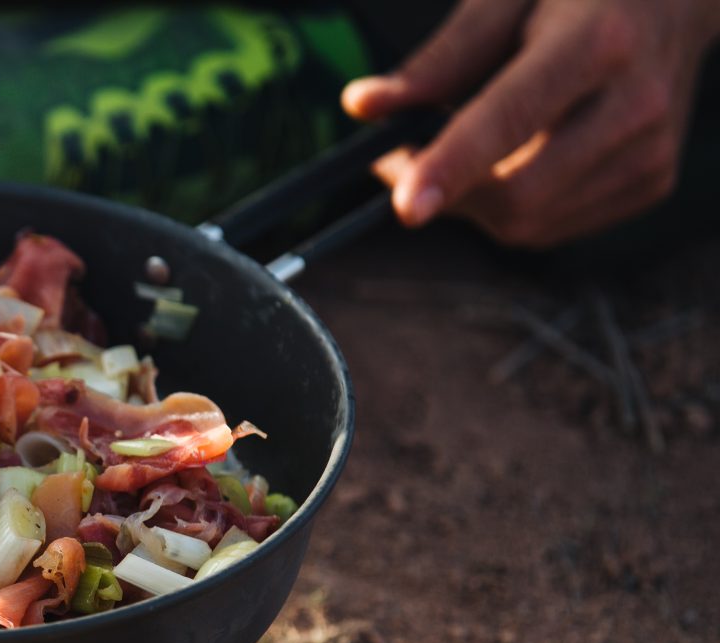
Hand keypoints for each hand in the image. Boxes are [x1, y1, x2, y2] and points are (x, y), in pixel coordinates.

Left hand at [343, 0, 719, 246]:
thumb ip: (439, 59)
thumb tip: (366, 106)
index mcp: (598, 41)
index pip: (512, 120)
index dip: (453, 167)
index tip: (406, 205)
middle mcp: (635, 103)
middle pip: (517, 192)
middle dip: (445, 192)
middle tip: (403, 157)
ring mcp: (650, 151)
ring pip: (529, 222)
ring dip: (471, 202)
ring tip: (458, 151)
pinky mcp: (651, 181)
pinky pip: (553, 225)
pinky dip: (511, 208)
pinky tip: (510, 160)